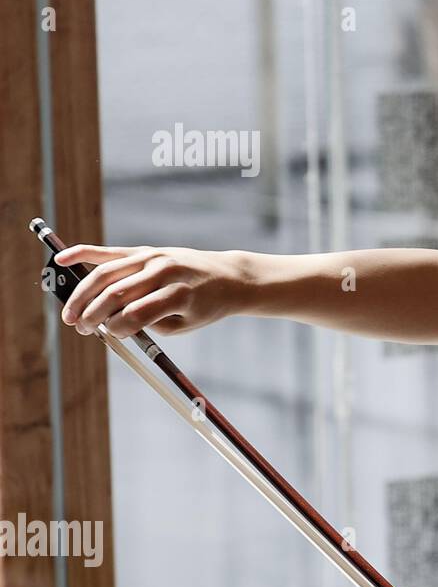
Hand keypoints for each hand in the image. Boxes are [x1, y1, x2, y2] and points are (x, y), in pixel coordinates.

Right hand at [52, 244, 249, 338]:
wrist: (228, 277)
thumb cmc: (205, 306)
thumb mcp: (184, 325)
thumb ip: (149, 324)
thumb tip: (109, 322)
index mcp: (179, 294)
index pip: (137, 313)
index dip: (117, 328)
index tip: (110, 336)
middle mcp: (164, 271)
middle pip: (116, 293)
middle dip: (92, 314)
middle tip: (80, 329)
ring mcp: (154, 257)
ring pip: (106, 273)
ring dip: (82, 294)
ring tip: (70, 314)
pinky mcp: (146, 250)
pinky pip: (111, 251)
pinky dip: (84, 253)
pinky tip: (61, 260)